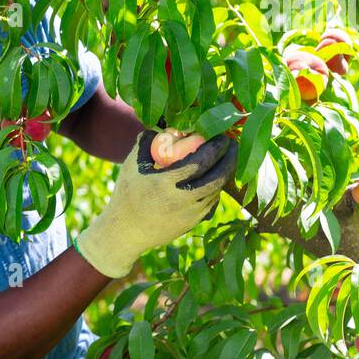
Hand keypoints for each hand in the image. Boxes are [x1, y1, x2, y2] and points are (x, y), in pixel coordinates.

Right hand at [72, 130, 237, 278]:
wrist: (125, 233)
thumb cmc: (126, 196)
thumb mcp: (131, 166)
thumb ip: (145, 143)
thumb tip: (160, 125)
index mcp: (168, 182)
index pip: (202, 161)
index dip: (216, 147)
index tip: (222, 135)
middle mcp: (183, 199)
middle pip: (218, 176)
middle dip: (230, 158)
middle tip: (232, 144)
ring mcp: (191, 214)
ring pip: (218, 190)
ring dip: (225, 173)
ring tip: (226, 159)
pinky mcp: (193, 223)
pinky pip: (212, 202)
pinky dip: (216, 188)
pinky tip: (214, 179)